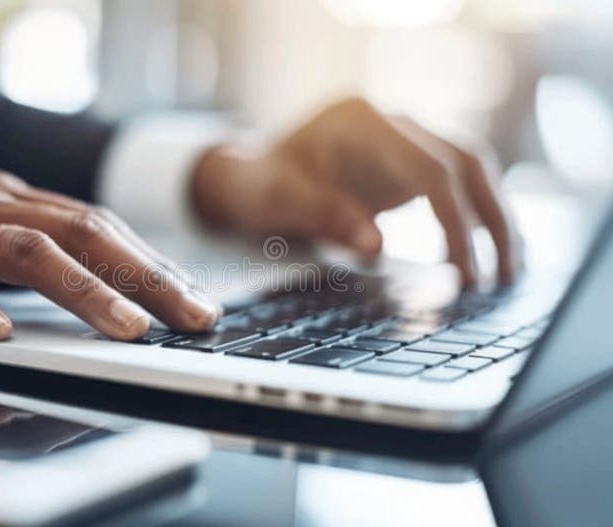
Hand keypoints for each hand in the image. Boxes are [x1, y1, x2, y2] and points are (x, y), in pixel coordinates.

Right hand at [0, 168, 219, 338]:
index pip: (99, 224)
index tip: (196, 296)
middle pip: (81, 231)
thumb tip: (114, 290)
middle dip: (145, 276)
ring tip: (130, 329)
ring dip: (85, 291)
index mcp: (9, 197)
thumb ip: (39, 257)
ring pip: (26, 252)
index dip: (152, 261)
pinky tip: (0, 334)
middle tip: (193, 315)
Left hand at [193, 98, 520, 284]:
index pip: (431, 169)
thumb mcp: (277, 201)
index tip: (464, 270)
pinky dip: (474, 215)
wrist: (247, 174)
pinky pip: (453, 185)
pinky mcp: (404, 164)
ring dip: (494, 217)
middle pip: (466, 162)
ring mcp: (401, 140)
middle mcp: (390, 123)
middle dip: (493, 219)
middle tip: (506, 275)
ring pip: (470, 170)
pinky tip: (487, 250)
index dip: (455, 222)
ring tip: (508, 270)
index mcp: (362, 122)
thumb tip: (376, 246)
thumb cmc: (257, 186)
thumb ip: (325, 215)